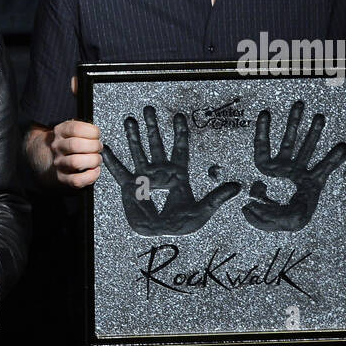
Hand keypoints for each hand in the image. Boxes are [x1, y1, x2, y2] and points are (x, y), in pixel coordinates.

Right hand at [48, 120, 103, 187]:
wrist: (51, 158)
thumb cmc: (69, 143)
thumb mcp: (73, 130)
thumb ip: (85, 130)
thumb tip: (98, 136)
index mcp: (60, 132)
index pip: (75, 129)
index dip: (91, 131)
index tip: (97, 134)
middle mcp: (57, 147)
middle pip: (75, 145)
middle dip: (94, 146)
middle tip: (99, 148)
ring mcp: (59, 163)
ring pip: (75, 162)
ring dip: (92, 160)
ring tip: (97, 159)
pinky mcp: (62, 178)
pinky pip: (76, 180)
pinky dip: (90, 176)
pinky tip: (94, 171)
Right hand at [103, 106, 242, 234]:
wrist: (162, 236)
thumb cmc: (182, 224)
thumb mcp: (203, 209)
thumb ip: (218, 197)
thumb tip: (238, 187)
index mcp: (178, 174)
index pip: (179, 149)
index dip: (179, 133)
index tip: (178, 116)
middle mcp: (160, 172)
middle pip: (156, 144)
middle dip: (153, 126)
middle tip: (149, 109)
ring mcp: (144, 178)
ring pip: (138, 151)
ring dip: (134, 136)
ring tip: (130, 120)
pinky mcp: (130, 187)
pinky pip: (120, 171)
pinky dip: (113, 161)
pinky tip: (107, 148)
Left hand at [243, 100, 345, 231]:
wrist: (290, 226)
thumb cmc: (272, 218)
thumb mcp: (260, 215)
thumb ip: (256, 212)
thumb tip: (250, 206)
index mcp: (267, 171)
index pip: (263, 147)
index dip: (264, 131)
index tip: (265, 114)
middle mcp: (284, 168)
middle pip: (289, 140)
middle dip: (294, 122)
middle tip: (299, 104)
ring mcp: (299, 172)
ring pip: (307, 148)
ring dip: (313, 132)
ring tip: (319, 116)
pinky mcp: (314, 181)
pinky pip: (324, 167)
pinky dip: (332, 158)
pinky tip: (341, 147)